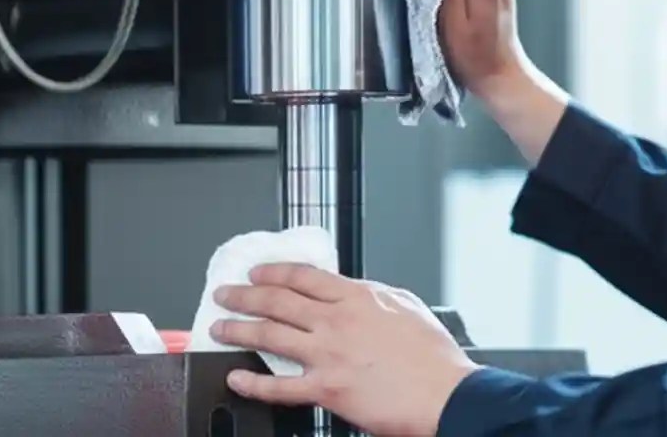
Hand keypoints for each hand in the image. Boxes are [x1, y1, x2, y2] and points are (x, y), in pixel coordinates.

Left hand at [210, 264, 478, 436]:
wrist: (445, 394)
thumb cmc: (434, 357)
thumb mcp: (407, 307)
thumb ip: (375, 298)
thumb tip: (355, 294)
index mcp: (358, 298)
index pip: (304, 277)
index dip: (274, 272)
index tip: (257, 273)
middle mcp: (337, 322)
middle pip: (277, 301)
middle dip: (244, 295)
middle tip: (226, 294)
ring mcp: (327, 355)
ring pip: (269, 335)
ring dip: (238, 329)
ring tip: (220, 327)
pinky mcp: (326, 390)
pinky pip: (278, 386)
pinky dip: (251, 383)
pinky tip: (236, 378)